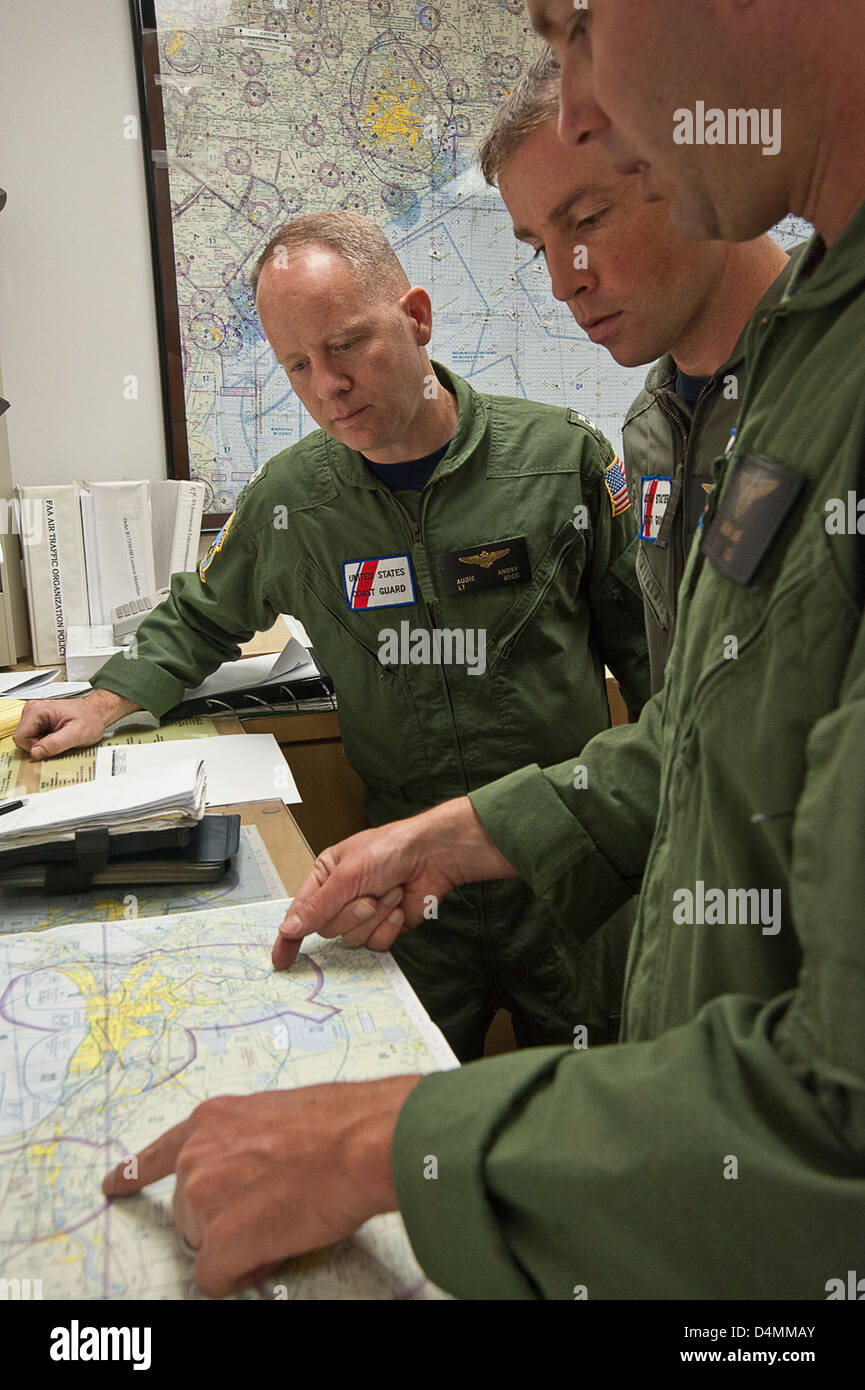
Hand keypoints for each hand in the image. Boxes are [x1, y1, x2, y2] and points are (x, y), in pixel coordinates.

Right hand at [13, 689, 139, 758]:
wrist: (96, 712)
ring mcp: (34, 715)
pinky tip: (57, 736)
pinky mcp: (38, 721)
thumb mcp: (76, 734)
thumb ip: (55, 744)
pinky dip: (44, 741)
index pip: (20, 738)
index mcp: (38, 710)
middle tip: (58, 741)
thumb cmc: (90, 719)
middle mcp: (33, 710)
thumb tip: (35, 752)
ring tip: (59, 737)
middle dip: (39, 746)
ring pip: (27, 739)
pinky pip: (34, 738)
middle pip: (22, 739)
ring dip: (42, 744)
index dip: (35, 748)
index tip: (51, 746)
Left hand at [102, 1076, 421, 1297]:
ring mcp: (205, 1198)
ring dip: (239, 1244)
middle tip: (275, 1207)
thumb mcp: (277, 1116)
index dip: (133, 1174)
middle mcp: (197, 1156)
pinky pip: (215, 1278)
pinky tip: (271, 1250)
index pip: (158, 1153)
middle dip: (226, 1220)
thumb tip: (248, 1178)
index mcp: (211, 1121)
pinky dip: (240, 1274)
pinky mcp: (222, 1240)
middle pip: (191, 1215)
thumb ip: (245, 1143)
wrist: (364, 1143)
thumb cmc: (340, 1125)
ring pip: (207, 1245)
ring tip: (285, 1217)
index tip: (113, 1185)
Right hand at [272, 795, 516, 968]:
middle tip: (369, 895)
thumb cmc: (390, 850)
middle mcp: (341, 897)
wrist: (432, 856)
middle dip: (351, 914)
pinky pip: (376, 944)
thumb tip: (289, 928)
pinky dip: (388, 927)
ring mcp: (363, 915)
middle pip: (327, 929)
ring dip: (374, 917)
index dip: (289, 937)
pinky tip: (398, 908)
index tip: (280, 961)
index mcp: (325, 878)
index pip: (299, 913)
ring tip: (389, 893)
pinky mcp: (384, 927)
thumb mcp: (347, 875)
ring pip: (352, 939)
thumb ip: (317, 906)